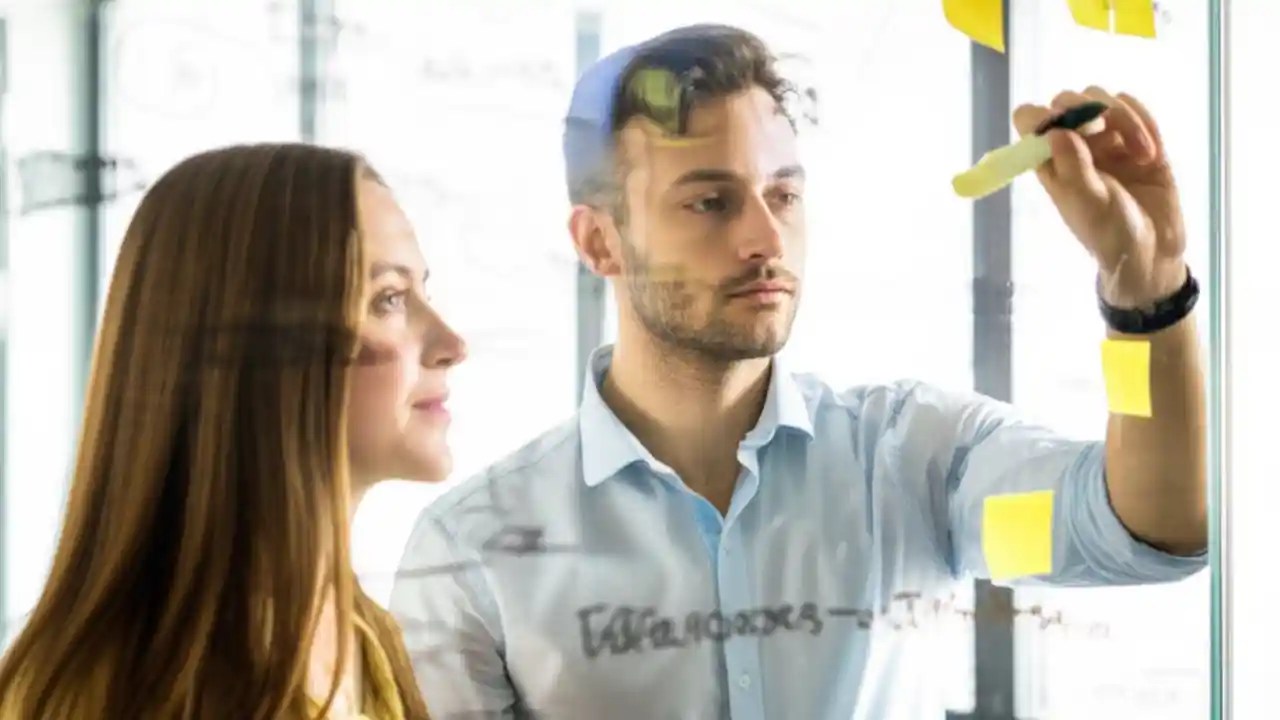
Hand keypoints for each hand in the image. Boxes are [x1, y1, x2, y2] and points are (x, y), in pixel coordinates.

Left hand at [1013, 87, 1186, 308]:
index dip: (1042, 117)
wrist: (1153, 250)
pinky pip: (1135, 106)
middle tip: (1104, 134)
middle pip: (1068, 99)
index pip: (1029, 119)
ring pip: (1103, 98)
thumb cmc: (1110, 232)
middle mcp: (1074, 145)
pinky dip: (1146, 121)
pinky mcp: (1138, 136)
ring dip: (1125, 118)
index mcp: (1050, 161)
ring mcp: (1105, 138)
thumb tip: (1055, 131)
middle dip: (1088, 110)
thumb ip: (1072, 167)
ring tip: (1143, 155)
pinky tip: (1153, 153)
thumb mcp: (1088, 204)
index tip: (1065, 130)